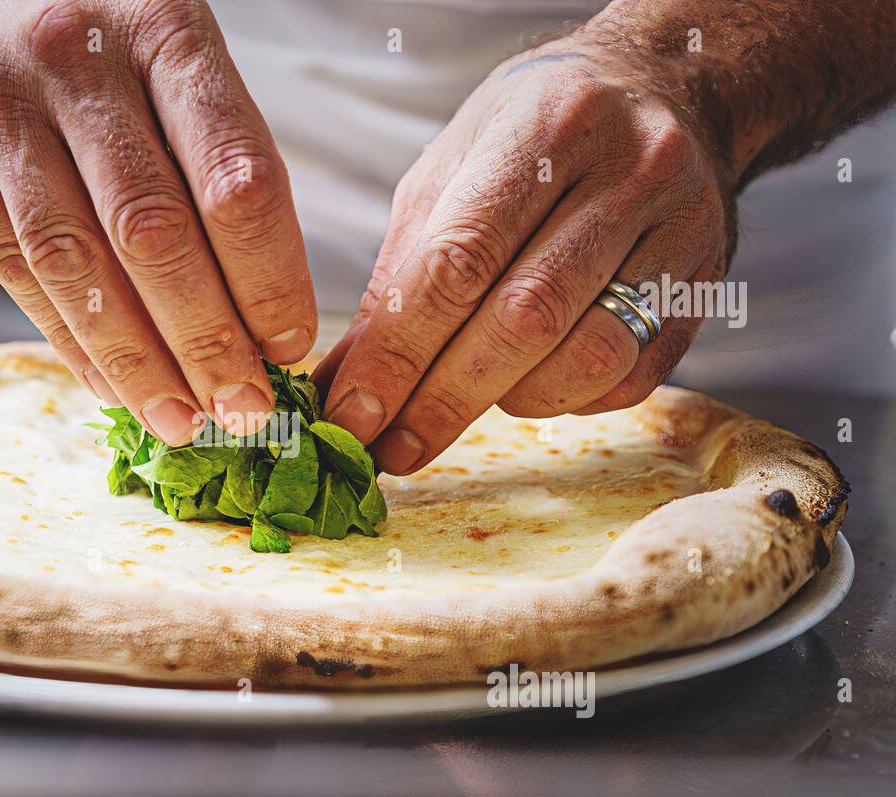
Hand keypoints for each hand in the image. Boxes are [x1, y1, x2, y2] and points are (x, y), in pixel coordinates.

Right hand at [0, 0, 315, 443]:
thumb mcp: (161, 21)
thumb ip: (205, 132)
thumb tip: (255, 288)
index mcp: (161, 20)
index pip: (236, 174)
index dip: (270, 275)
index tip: (293, 343)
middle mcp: (76, 57)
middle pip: (155, 232)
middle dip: (209, 337)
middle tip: (248, 408)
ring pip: (77, 262)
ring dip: (137, 359)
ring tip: (184, 420)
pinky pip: (10, 264)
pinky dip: (67, 337)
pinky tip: (110, 386)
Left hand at [315, 37, 735, 473]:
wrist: (663, 92)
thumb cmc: (532, 138)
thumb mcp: (449, 172)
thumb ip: (399, 276)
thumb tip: (348, 383)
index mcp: (546, 127)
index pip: (459, 261)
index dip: (399, 352)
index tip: (354, 414)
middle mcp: (629, 170)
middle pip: (525, 316)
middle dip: (444, 398)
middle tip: (392, 448)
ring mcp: (681, 228)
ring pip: (588, 356)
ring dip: (507, 401)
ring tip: (462, 400)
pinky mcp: (704, 284)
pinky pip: (631, 377)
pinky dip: (564, 399)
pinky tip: (529, 384)